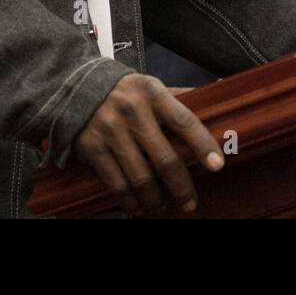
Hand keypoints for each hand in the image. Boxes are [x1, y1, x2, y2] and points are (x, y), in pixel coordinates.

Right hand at [74, 73, 223, 216]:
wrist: (76, 86)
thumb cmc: (125, 92)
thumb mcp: (151, 87)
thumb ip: (180, 98)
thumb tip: (220, 94)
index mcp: (152, 93)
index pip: (184, 121)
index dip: (202, 144)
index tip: (217, 165)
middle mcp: (132, 111)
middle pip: (164, 159)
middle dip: (181, 187)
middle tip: (189, 204)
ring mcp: (111, 130)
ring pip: (141, 177)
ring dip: (156, 200)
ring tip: (163, 207)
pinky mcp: (92, 148)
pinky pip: (116, 183)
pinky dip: (130, 201)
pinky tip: (138, 207)